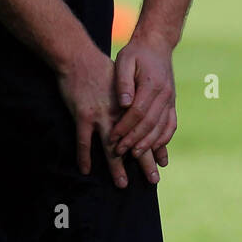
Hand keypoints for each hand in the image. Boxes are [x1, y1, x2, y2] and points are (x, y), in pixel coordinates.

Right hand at [57, 44, 161, 186]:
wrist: (79, 57)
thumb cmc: (101, 69)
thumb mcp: (125, 81)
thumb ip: (134, 98)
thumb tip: (142, 115)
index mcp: (130, 106)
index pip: (147, 130)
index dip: (154, 147)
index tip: (161, 163)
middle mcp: (118, 114)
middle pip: (135, 142)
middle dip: (145, 162)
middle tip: (154, 180)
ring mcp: (100, 116)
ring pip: (111, 147)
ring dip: (117, 167)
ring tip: (123, 183)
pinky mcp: (83, 115)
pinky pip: (83, 141)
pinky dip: (84, 156)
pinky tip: (85, 169)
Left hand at [110, 34, 176, 167]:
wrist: (157, 44)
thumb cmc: (136, 53)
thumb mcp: (125, 61)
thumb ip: (123, 83)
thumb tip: (123, 104)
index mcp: (152, 84)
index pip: (138, 113)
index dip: (125, 127)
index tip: (112, 137)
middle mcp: (165, 94)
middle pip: (150, 124)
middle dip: (134, 140)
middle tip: (120, 151)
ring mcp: (171, 100)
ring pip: (162, 127)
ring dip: (149, 144)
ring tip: (135, 154)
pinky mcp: (172, 103)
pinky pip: (171, 124)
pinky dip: (164, 138)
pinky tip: (155, 149)